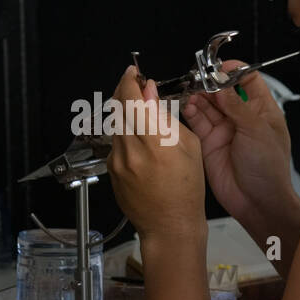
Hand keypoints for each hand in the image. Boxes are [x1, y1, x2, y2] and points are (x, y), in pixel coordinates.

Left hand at [106, 66, 206, 241]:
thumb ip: (165, 116)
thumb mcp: (188, 146)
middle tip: (137, 87)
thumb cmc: (185, 191)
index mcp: (153, 142)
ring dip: (126, 113)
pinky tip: (141, 141)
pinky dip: (125, 134)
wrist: (169, 226)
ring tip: (144, 117)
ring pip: (115, 124)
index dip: (128, 80)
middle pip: (117, 108)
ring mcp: (116, 162)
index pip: (130, 99)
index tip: (133, 73)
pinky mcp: (111, 170)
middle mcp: (129, 151)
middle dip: (125, 92)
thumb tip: (150, 93)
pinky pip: (115, 142)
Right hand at [182, 61, 299, 230]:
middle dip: (209, 83)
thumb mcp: (257, 131)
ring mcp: (224, 130)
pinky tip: (186, 104)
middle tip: (197, 77)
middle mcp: (241, 118)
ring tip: (189, 90)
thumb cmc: (269, 168)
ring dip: (198, 95)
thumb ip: (236, 106)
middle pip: (223, 91)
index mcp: (262, 110)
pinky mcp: (209, 143)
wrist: (258, 201)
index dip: (235, 70)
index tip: (220, 67)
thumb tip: (222, 86)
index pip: (248, 80)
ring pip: (207, 105)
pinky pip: (197, 122)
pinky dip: (190, 111)